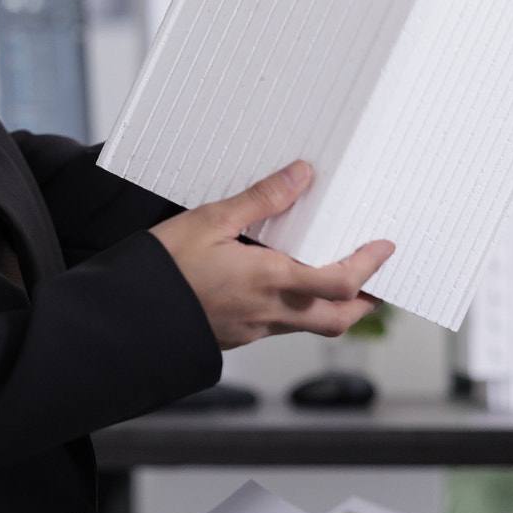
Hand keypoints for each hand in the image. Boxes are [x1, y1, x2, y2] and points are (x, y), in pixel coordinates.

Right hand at [149, 161, 393, 349]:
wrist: (128, 314)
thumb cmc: (164, 266)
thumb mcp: (210, 220)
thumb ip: (260, 200)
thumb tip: (302, 176)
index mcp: (270, 280)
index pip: (341, 282)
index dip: (370, 266)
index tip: (384, 248)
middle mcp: (270, 311)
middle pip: (338, 319)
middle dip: (365, 303)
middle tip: (378, 283)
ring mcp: (253, 329)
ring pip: (311, 327)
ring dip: (334, 310)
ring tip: (339, 286)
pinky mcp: (236, 337)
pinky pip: (280, 328)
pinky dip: (297, 312)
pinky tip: (284, 291)